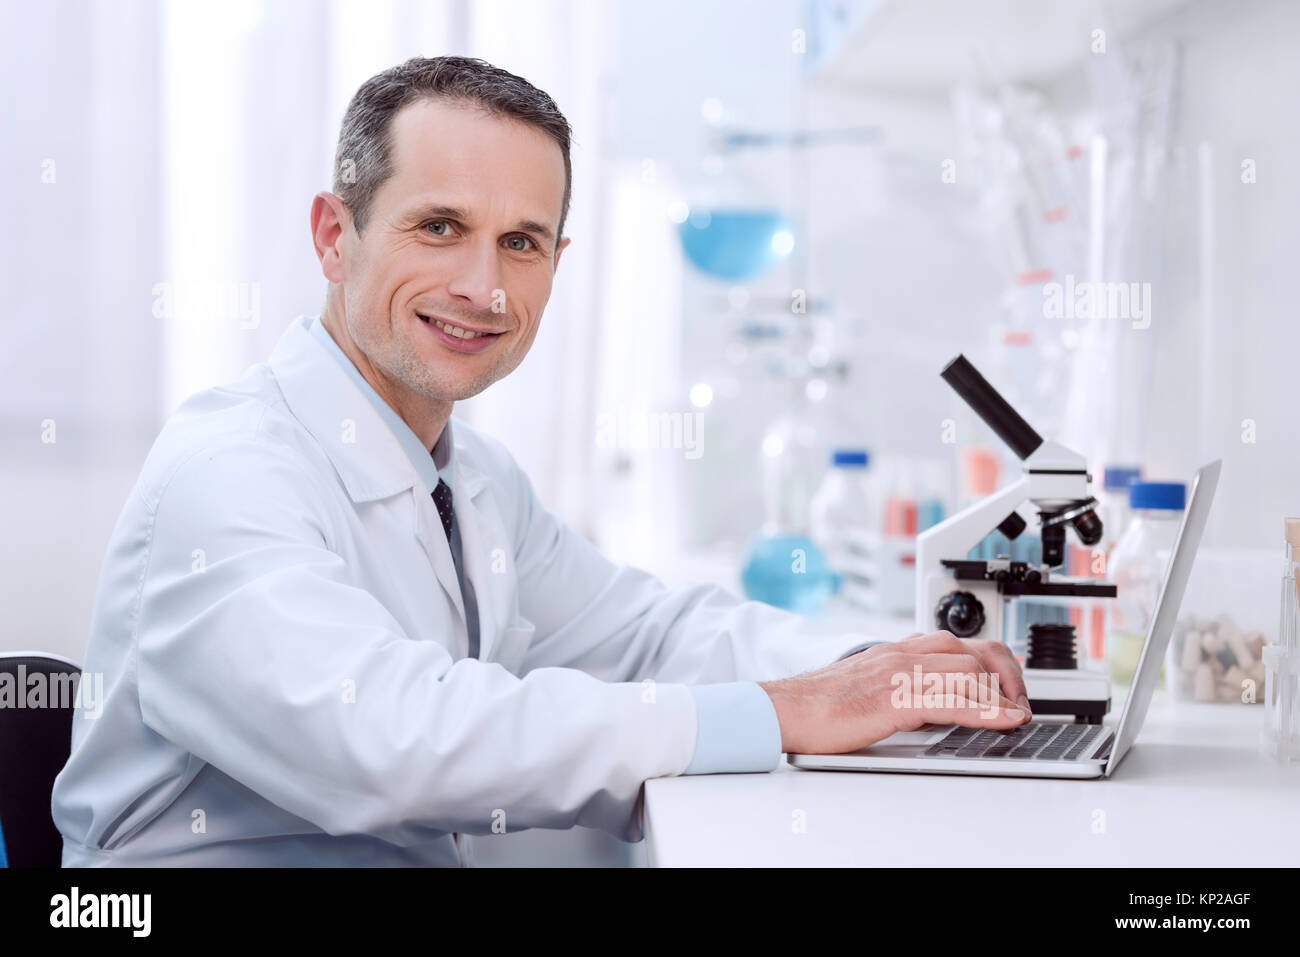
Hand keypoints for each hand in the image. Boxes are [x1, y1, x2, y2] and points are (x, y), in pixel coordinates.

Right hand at [758, 631, 1031, 754]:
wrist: (784, 709)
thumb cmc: (819, 704)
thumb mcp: (868, 687)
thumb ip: (900, 687)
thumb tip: (934, 705)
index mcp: (895, 650)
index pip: (958, 643)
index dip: (993, 663)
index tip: (1008, 687)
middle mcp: (901, 654)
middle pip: (972, 651)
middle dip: (1006, 676)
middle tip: (1019, 701)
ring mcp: (898, 673)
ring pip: (968, 672)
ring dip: (1002, 695)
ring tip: (1018, 715)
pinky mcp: (895, 698)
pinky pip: (952, 700)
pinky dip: (987, 710)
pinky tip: (1004, 720)